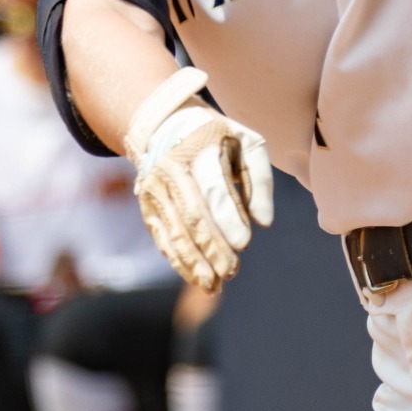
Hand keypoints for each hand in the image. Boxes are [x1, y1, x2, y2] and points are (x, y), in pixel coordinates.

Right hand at [124, 66, 273, 290]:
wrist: (165, 126)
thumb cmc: (218, 138)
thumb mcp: (247, 144)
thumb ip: (260, 180)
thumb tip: (264, 222)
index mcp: (200, 148)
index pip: (213, 187)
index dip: (227, 217)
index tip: (244, 244)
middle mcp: (171, 168)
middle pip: (192, 214)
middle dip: (212, 246)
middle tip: (232, 271)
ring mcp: (155, 188)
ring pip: (175, 230)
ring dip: (194, 260)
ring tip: (214, 284)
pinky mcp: (147, 206)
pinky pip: (163, 237)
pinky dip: (178, 260)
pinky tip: (196, 278)